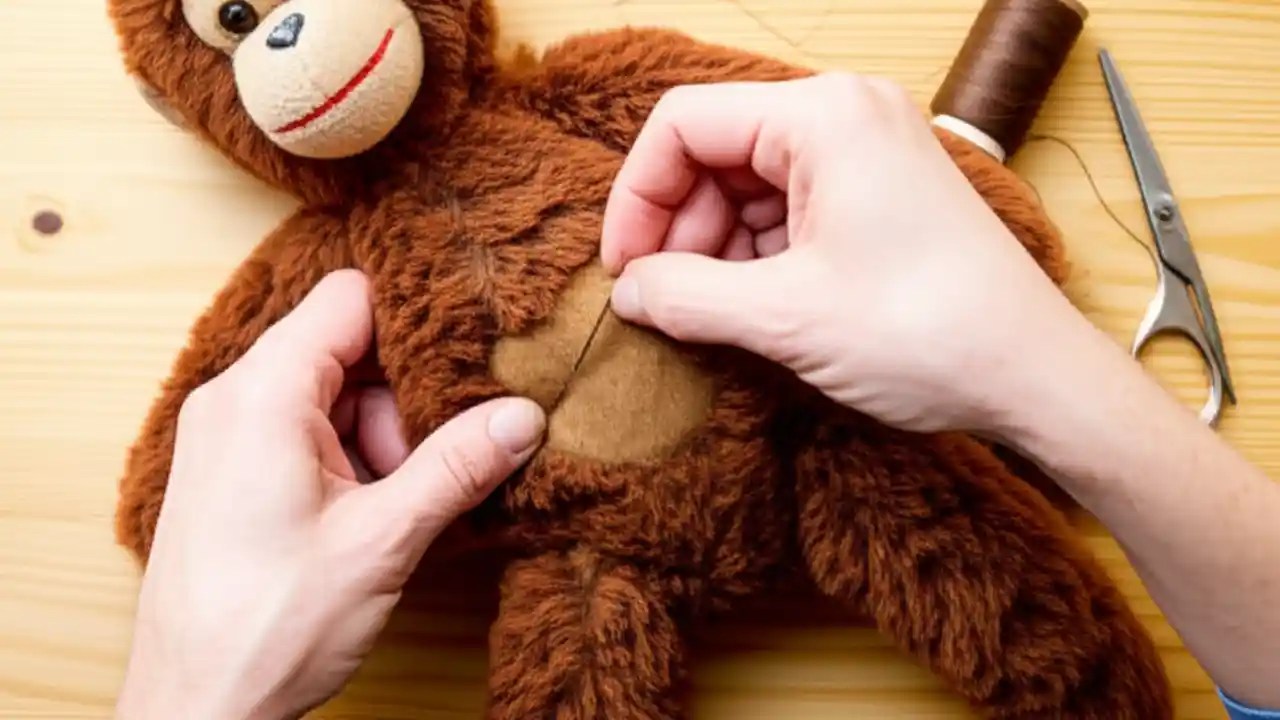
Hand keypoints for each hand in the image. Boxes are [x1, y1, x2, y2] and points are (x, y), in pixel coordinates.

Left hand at [114, 270, 545, 719]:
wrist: (196, 711)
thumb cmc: (264, 630)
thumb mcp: (381, 541)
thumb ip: (456, 467)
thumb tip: (523, 416)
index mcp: (261, 394)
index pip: (350, 299)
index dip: (417, 315)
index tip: (473, 348)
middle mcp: (235, 401)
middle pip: (347, 348)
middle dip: (407, 394)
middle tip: (448, 447)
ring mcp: (232, 438)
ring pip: (334, 395)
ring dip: (384, 435)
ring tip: (408, 498)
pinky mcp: (238, 475)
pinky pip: (310, 434)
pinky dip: (356, 459)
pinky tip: (383, 509)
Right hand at [601, 72, 1091, 433]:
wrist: (1034, 377)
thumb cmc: (928, 332)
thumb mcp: (784, 317)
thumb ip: (686, 296)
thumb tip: (627, 293)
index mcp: (822, 116)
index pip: (684, 124)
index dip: (637, 196)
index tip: (625, 269)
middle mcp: (845, 116)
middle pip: (715, 152)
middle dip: (678, 227)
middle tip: (665, 300)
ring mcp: (867, 154)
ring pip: (748, 185)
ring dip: (715, 248)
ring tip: (709, 313)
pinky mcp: (879, 196)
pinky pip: (788, 209)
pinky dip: (755, 256)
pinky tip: (749, 307)